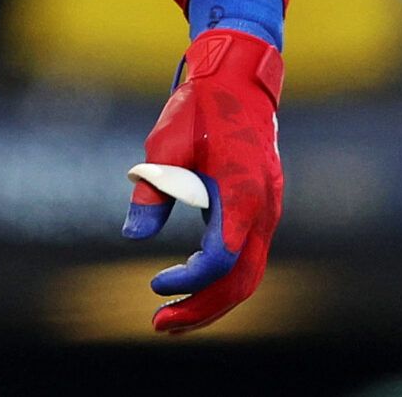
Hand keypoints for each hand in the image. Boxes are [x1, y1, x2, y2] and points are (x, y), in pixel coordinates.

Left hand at [120, 28, 284, 332]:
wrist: (239, 77)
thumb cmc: (201, 106)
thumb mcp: (167, 142)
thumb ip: (152, 191)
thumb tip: (133, 236)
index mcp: (243, 193)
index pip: (221, 260)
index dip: (188, 280)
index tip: (154, 284)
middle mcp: (264, 209)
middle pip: (241, 281)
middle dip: (202, 309)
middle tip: (160, 325)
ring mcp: (267, 211)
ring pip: (248, 275)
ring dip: (212, 301)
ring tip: (171, 318)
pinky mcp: (261, 209)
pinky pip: (248, 258)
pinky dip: (221, 279)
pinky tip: (191, 285)